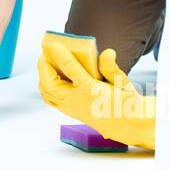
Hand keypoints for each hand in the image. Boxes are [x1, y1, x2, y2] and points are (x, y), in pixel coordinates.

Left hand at [38, 31, 161, 148]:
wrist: (125, 125)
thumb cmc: (123, 101)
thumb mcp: (122, 82)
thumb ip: (112, 68)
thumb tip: (108, 52)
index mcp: (91, 91)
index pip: (73, 72)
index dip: (63, 57)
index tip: (56, 44)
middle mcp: (77, 101)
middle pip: (51, 84)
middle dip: (44, 66)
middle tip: (46, 51)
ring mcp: (70, 107)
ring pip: (47, 92)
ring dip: (43, 75)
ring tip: (46, 60)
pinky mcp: (68, 110)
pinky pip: (49, 98)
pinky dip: (44, 85)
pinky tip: (48, 75)